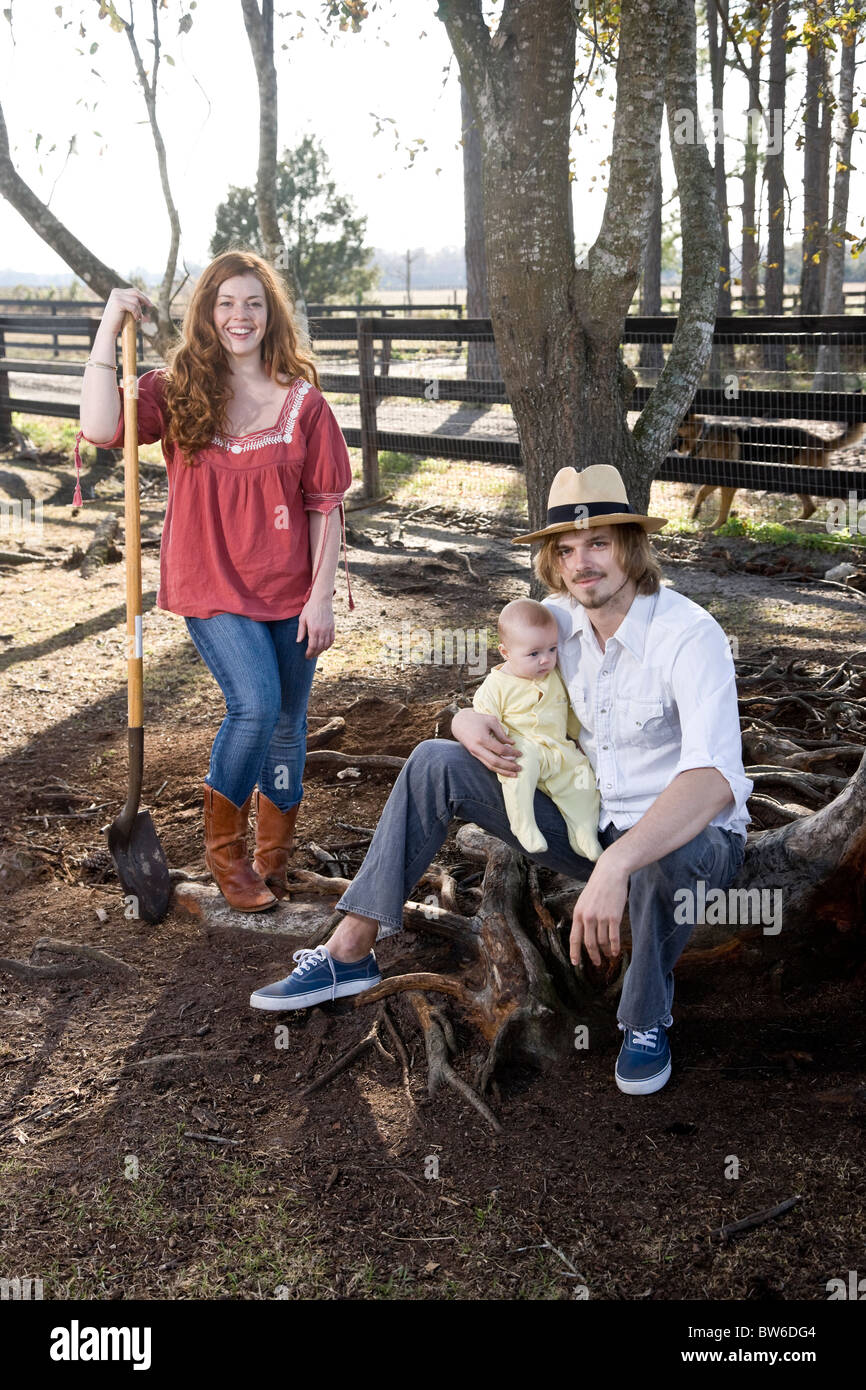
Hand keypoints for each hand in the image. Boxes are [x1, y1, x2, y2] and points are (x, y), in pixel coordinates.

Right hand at [101, 287, 156, 336]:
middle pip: (136, 293)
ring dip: (139, 310)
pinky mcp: (118, 303)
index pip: (134, 291)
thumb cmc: (118, 321)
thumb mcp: (125, 310)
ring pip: (136, 301)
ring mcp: (116, 296)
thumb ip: (131, 303)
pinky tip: (135, 319)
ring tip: (138, 318)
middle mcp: (116, 292)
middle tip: (151, 306)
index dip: (143, 297)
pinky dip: (136, 313)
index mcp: (117, 291)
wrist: (108, 329)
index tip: (150, 304)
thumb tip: (145, 302)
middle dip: (145, 300)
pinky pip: (133, 307)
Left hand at [297, 596, 333, 658]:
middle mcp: (322, 631)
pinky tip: (325, 648)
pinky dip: (329, 645)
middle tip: (310, 657)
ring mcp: (328, 629)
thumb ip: (301, 631)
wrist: (321, 600)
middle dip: (314, 654)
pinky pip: (332, 639)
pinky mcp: (332, 627)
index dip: (309, 653)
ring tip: (316, 653)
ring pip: (326, 645)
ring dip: (321, 651)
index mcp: (314, 630)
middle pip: (319, 647)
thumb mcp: (302, 619)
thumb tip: (298, 641)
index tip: (306, 656)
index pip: (312, 646)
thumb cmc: (310, 608)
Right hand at [451, 708, 520, 775]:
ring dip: (503, 771)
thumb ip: (502, 733)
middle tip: (520, 768)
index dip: (512, 753)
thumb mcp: (491, 721)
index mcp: (482, 739)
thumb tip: (512, 744)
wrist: (459, 723)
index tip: (520, 753)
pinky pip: (486, 764)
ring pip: (490, 766)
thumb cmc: (477, 719)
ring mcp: (475, 753)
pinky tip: (505, 770)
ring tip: (514, 774)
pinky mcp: (475, 755)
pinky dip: (497, 769)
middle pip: (495, 762)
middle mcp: (478, 749)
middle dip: (509, 766)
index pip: (500, 750)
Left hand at [570, 850, 628, 966]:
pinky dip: (615, 947)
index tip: (576, 963)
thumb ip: (583, 916)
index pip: (574, 938)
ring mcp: (601, 918)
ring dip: (605, 952)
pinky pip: (613, 938)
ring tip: (609, 956)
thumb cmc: (598, 886)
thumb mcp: (584, 900)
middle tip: (597, 963)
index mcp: (578, 913)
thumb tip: (583, 933)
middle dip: (593, 956)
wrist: (610, 873)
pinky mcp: (614, 917)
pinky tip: (616, 952)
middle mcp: (587, 917)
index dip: (575, 952)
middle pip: (589, 944)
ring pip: (602, 942)